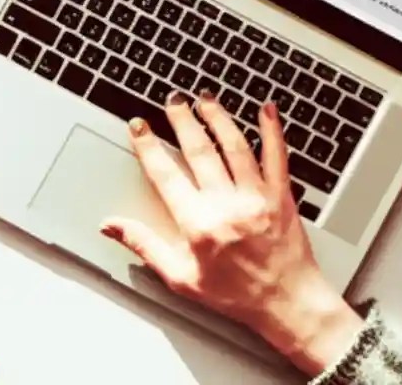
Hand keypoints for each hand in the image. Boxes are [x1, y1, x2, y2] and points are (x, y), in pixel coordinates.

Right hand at [100, 91, 363, 376]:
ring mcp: (256, 197)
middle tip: (172, 100)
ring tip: (205, 98)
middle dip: (182, 120)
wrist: (289, 304)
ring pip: (234, 146)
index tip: (138, 127)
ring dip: (218, 117)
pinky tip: (266, 109)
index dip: (148, 146)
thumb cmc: (236, 297)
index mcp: (198, 224)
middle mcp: (226, 205)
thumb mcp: (181, 277)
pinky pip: (277, 156)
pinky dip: (272, 129)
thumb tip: (112, 225)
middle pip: (199, 151)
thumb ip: (145, 245)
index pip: (165, 174)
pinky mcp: (282, 196)